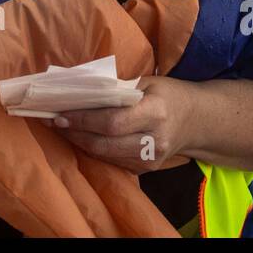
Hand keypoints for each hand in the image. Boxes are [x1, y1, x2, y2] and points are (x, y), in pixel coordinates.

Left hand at [52, 76, 194, 174]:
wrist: (197, 121)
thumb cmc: (168, 95)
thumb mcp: (147, 83)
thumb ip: (117, 89)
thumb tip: (79, 91)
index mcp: (156, 112)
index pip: (112, 122)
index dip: (83, 120)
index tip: (61, 113)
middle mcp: (155, 140)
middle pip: (105, 143)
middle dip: (76, 133)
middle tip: (55, 121)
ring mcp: (151, 160)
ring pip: (106, 155)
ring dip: (80, 142)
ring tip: (64, 128)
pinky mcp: (146, 170)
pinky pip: (113, 162)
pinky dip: (94, 150)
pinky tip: (82, 138)